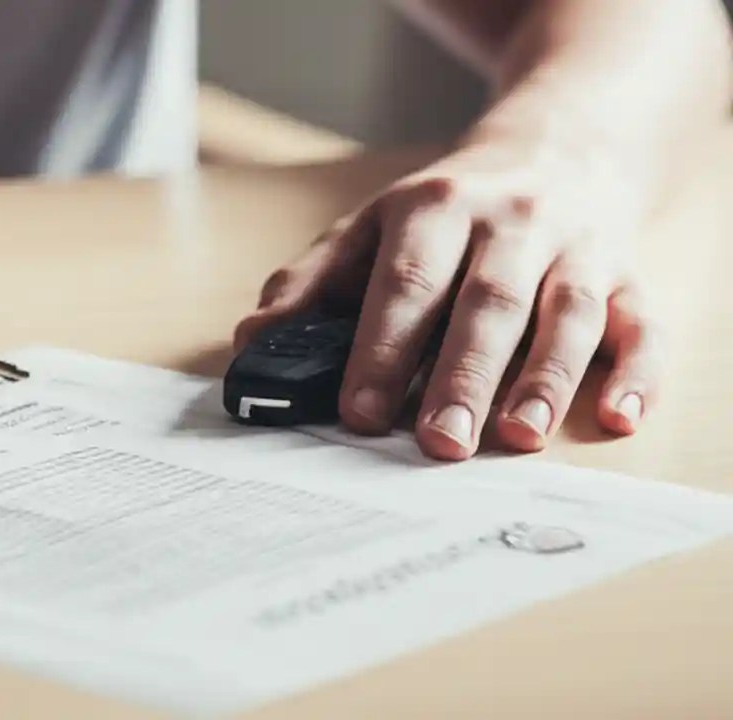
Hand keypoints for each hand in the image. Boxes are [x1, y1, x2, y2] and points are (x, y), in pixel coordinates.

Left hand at [235, 135, 660, 459]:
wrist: (559, 146)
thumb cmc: (448, 208)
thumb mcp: (372, 227)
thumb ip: (312, 283)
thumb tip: (252, 340)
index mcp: (435, 207)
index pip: (406, 280)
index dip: (382, 347)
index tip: (359, 409)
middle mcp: (510, 222)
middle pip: (487, 302)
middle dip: (461, 374)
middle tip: (437, 442)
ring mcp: (576, 248)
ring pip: (566, 314)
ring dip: (544, 379)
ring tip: (517, 437)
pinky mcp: (626, 275)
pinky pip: (641, 323)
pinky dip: (636, 373)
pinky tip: (618, 417)